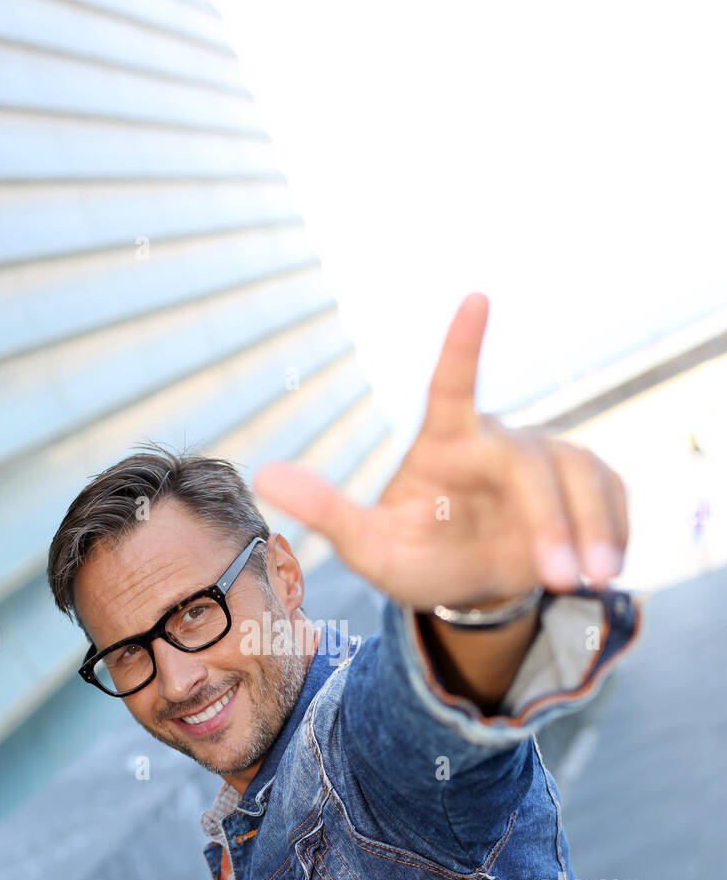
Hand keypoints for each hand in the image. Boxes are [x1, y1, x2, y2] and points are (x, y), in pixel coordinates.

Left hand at [253, 293, 628, 611]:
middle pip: (532, 464)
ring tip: (589, 581)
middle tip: (559, 576)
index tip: (476, 296)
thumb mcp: (371, 548)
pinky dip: (615, 533)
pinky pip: (613, 498)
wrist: (473, 583)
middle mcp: (498, 442)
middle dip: (553, 521)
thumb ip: (329, 511)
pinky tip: (606, 567)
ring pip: (583, 477)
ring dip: (592, 531)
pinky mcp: (587, 483)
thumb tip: (263, 474)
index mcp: (444, 444)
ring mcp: (549, 460)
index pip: (451, 387)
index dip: (462, 344)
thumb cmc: (418, 558)